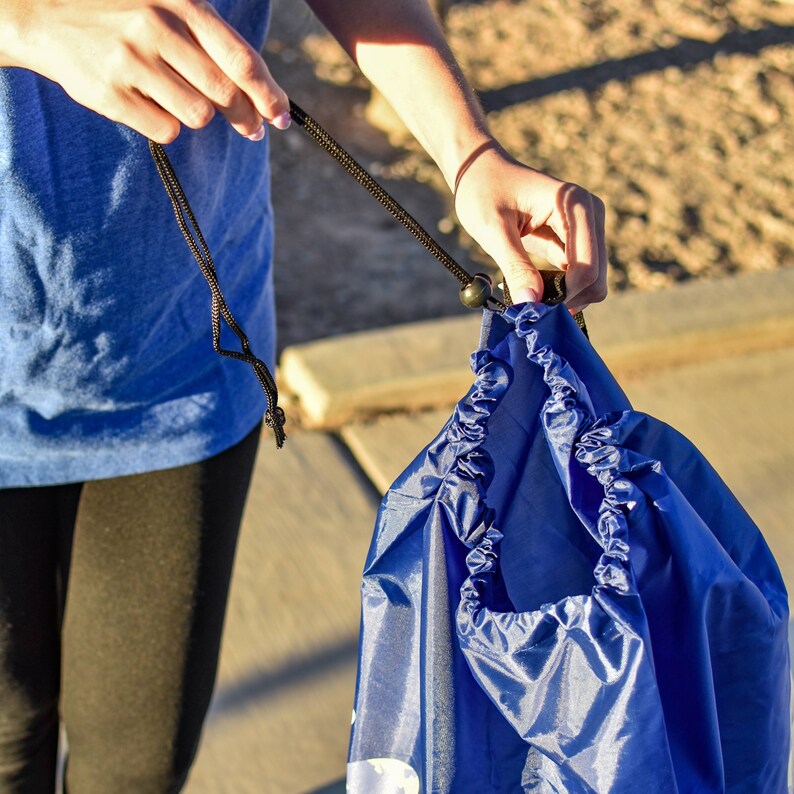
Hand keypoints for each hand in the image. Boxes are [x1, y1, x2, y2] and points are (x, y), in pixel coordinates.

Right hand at [0, 0, 288, 142]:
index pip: (240, 59)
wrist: (42, 13)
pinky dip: (165, 125)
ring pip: (198, 116)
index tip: (282, 116)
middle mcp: (157, 28)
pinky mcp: (111, 94)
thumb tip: (260, 93)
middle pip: (225, 94)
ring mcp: (132, 62)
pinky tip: (147, 104)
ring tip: (173, 96)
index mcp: (180, 3)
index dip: (268, 94)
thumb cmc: (120, 14)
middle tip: (250, 128)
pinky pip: (165, 131)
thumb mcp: (166, 5)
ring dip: (196, 115)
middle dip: (243, 116)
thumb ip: (211, 41)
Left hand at [453, 143, 606, 311]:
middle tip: (530, 306)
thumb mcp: (492, 230)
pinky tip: (532, 287)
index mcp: (573, 204)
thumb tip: (532, 304)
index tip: (531, 306)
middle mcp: (590, 213)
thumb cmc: (483, 192)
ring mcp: (587, 227)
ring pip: (591, 280)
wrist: (480, 171)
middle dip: (567, 298)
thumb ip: (515, 266)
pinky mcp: (576, 239)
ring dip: (564, 295)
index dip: (564, 294)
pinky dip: (559, 288)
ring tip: (528, 295)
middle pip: (596, 277)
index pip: (586, 265)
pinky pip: (578, 275)